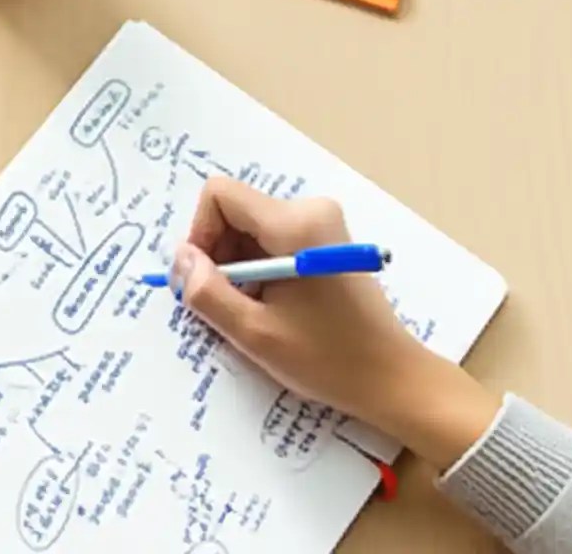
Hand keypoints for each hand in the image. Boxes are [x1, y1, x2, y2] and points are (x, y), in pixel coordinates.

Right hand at [173, 178, 499, 469]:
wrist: (391, 377)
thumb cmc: (327, 359)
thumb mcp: (254, 333)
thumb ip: (207, 292)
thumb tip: (180, 259)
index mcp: (295, 225)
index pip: (220, 195)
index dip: (200, 234)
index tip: (203, 278)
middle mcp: (310, 211)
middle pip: (234, 212)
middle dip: (217, 255)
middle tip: (224, 304)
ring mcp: (321, 224)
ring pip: (248, 228)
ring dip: (236, 267)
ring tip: (252, 311)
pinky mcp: (325, 240)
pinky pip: (270, 239)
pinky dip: (256, 269)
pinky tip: (270, 306)